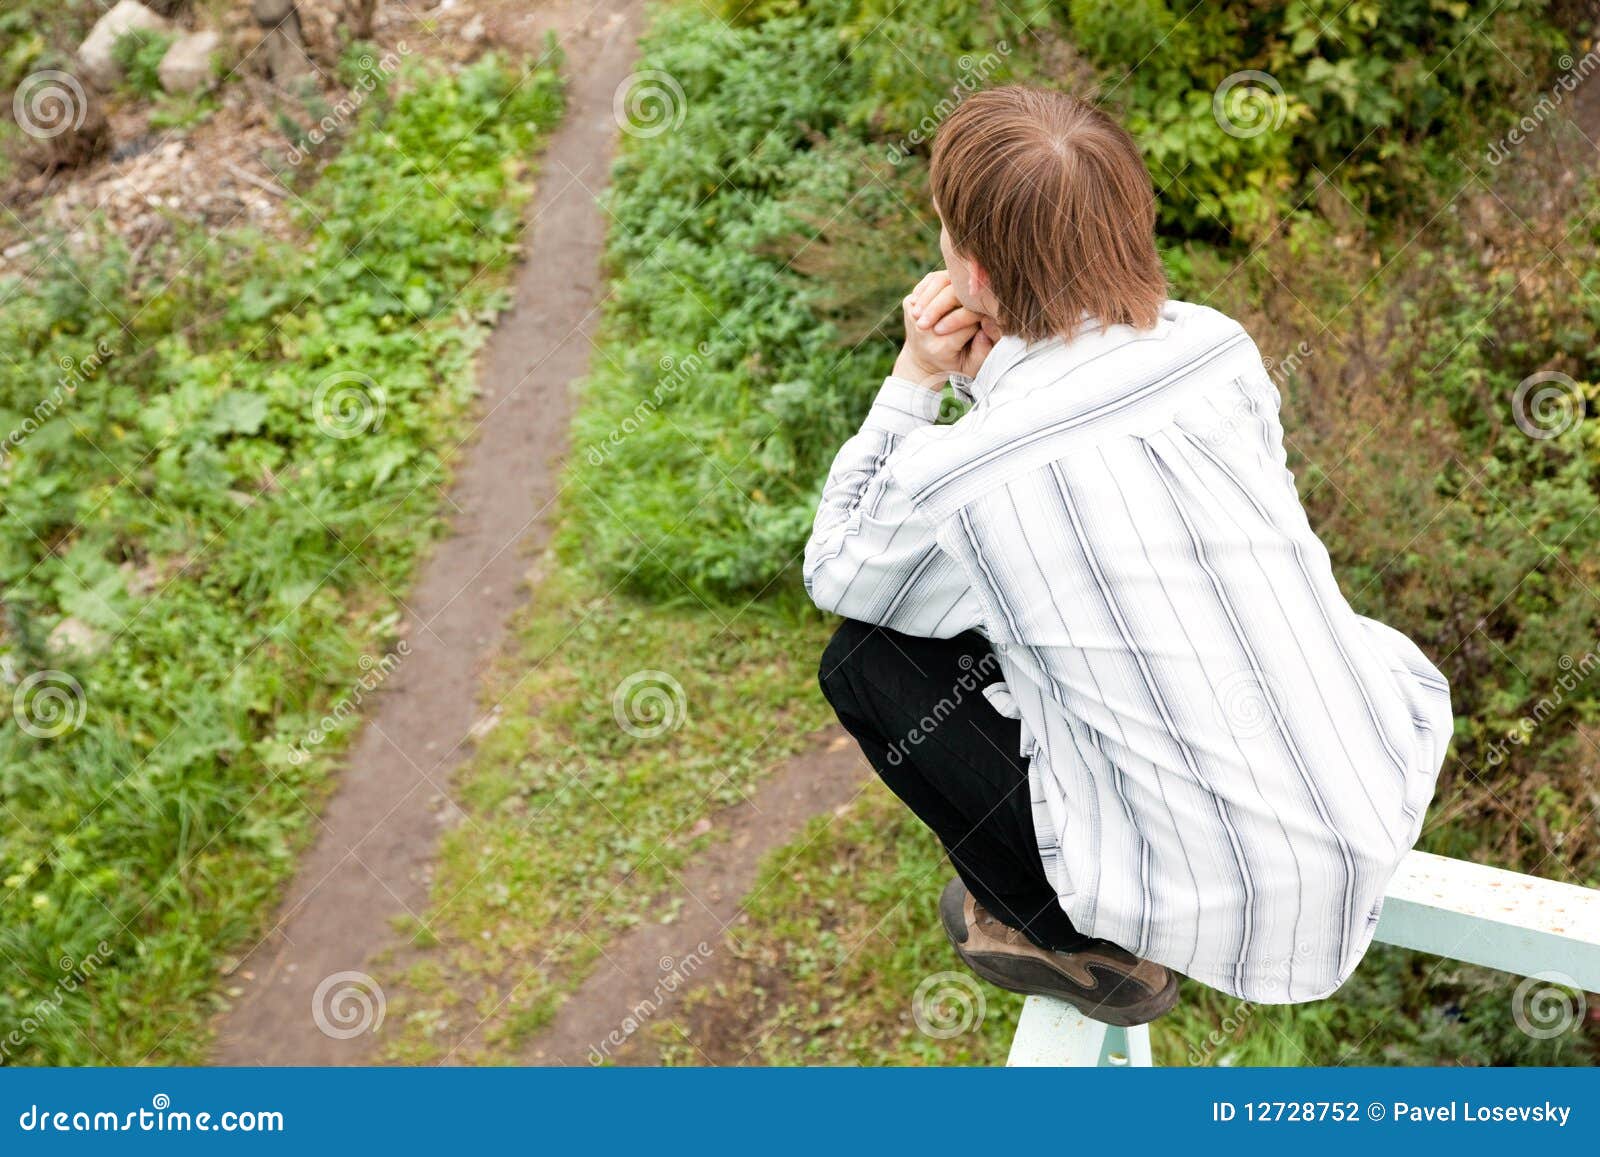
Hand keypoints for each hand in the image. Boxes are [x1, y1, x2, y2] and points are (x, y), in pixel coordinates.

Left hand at [895, 270, 997, 388]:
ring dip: (955, 283)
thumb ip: (983, 350)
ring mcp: (912, 313)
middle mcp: (923, 329)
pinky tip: (951, 286)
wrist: (920, 361)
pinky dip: (944, 280)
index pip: (970, 317)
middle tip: (976, 295)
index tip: (988, 315)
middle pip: (952, 295)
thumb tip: (989, 323)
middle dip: (968, 293)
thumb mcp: (970, 366)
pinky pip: (930, 280)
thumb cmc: (952, 362)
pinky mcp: (908, 302)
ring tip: (964, 290)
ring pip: (939, 281)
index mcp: (942, 347)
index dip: (983, 310)